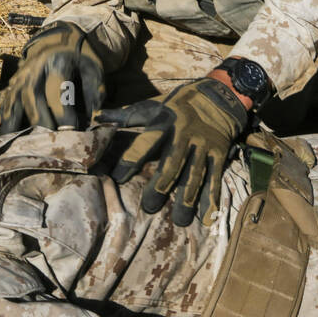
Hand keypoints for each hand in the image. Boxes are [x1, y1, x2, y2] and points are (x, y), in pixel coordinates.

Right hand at [0, 22, 106, 131]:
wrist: (62, 37)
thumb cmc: (80, 58)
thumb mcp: (94, 69)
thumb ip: (94, 93)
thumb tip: (90, 120)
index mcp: (57, 62)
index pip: (58, 92)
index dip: (65, 114)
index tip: (73, 132)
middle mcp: (35, 68)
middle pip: (32, 96)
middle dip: (39, 121)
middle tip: (47, 142)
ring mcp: (21, 74)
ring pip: (13, 98)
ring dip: (13, 120)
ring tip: (13, 141)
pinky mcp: (14, 80)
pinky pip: (3, 96)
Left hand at [98, 77, 248, 226]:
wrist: (220, 96)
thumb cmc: (180, 103)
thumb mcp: (154, 105)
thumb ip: (127, 115)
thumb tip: (97, 117)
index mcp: (164, 122)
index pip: (145, 143)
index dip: (131, 160)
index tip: (118, 178)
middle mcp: (184, 135)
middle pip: (171, 164)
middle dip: (161, 186)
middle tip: (150, 207)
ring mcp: (203, 145)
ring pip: (194, 174)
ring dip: (187, 199)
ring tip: (180, 220)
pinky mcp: (218, 153)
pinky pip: (215, 177)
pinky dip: (212, 197)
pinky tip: (207, 217)